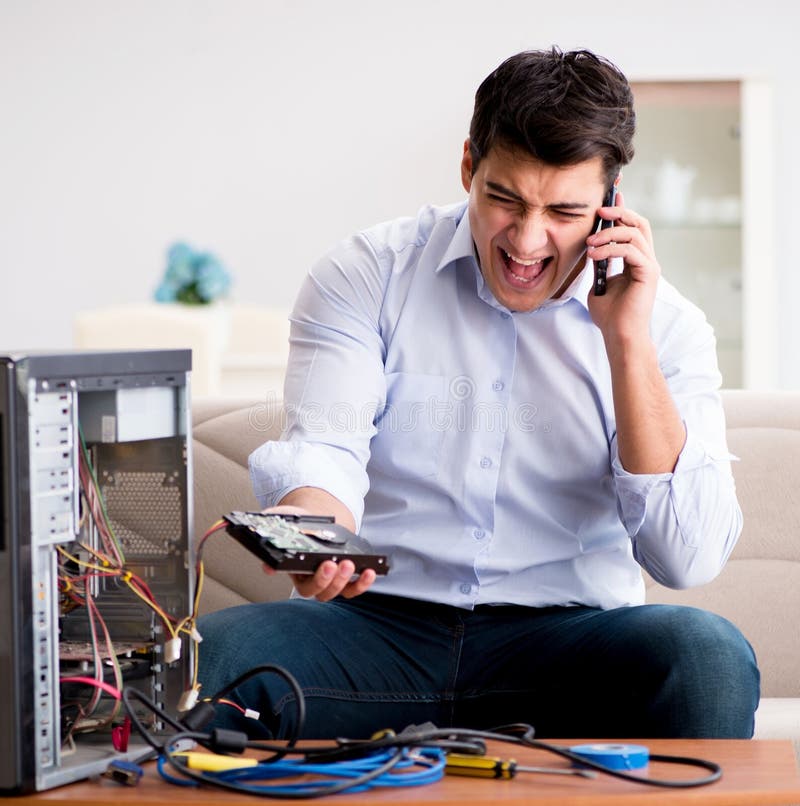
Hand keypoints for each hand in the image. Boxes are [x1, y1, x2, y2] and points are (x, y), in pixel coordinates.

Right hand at [259, 504, 375, 600]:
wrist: (312, 520)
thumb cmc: (295, 524)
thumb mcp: (281, 522)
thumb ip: (271, 534)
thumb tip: (267, 563)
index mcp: (296, 573)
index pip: (301, 586)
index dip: (305, 581)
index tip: (308, 570)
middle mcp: (313, 582)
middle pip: (320, 592)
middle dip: (326, 580)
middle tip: (331, 564)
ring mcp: (331, 581)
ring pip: (338, 592)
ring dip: (344, 581)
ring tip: (349, 565)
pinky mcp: (346, 577)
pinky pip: (354, 587)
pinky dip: (362, 583)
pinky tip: (370, 571)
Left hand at [585, 189, 660, 347]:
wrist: (618, 335)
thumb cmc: (609, 316)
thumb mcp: (598, 284)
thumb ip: (598, 265)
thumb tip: (591, 249)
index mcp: (636, 261)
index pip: (632, 228)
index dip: (622, 211)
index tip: (610, 197)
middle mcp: (646, 260)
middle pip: (640, 223)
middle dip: (619, 213)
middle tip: (598, 212)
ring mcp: (649, 266)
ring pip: (635, 234)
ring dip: (610, 233)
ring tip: (590, 243)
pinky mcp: (648, 274)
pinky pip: (631, 250)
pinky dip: (611, 249)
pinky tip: (595, 254)